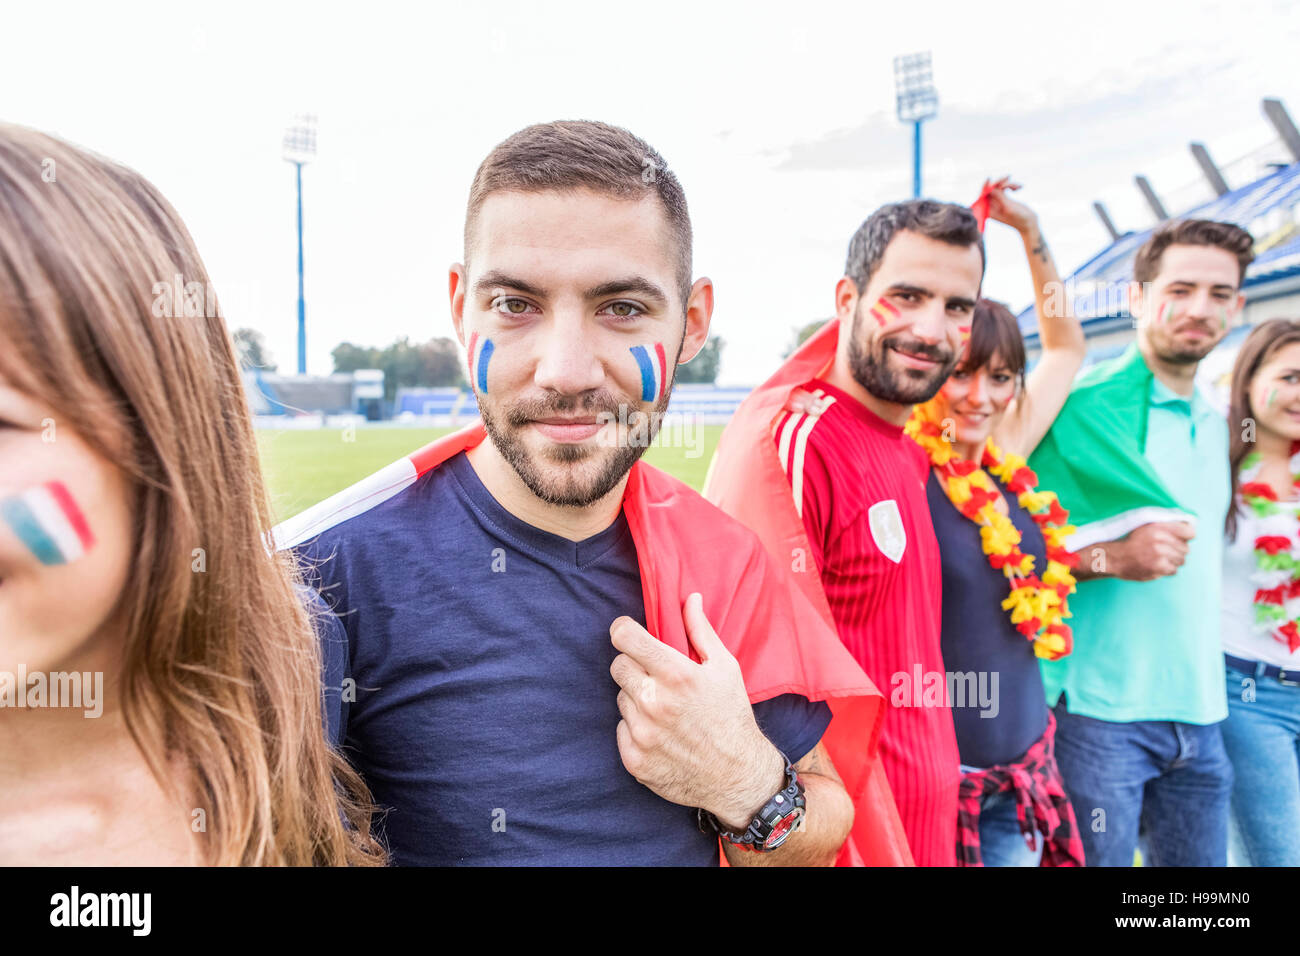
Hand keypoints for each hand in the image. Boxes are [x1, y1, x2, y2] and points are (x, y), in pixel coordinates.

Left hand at [609, 592, 783, 830]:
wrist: (737, 776)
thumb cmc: (733, 716)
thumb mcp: (725, 668)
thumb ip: (701, 631)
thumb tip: (690, 598)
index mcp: (676, 675)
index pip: (624, 638)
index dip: (623, 631)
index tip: (628, 634)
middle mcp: (654, 703)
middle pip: (617, 666)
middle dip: (633, 665)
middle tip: (656, 677)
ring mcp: (642, 733)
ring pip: (621, 698)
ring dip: (637, 699)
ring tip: (666, 709)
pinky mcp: (634, 759)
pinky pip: (621, 729)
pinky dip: (636, 729)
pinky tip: (661, 733)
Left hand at [983, 176, 1037, 234]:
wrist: (1029, 222)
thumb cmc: (1020, 218)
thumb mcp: (1009, 208)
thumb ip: (1000, 198)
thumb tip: (991, 189)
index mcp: (989, 211)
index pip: (982, 197)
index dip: (984, 187)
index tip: (989, 178)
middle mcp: (991, 206)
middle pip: (990, 189)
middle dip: (999, 182)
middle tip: (1008, 176)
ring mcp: (998, 202)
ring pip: (998, 186)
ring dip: (1008, 184)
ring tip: (1019, 187)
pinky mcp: (1005, 198)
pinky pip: (1004, 187)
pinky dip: (1012, 185)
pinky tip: (1019, 187)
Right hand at [1111, 521, 1194, 580]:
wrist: (1115, 558)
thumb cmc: (1131, 542)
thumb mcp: (1146, 526)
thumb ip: (1166, 526)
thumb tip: (1190, 529)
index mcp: (1158, 527)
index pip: (1189, 532)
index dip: (1187, 536)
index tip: (1183, 538)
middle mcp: (1161, 540)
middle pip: (1186, 548)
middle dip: (1178, 550)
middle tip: (1166, 551)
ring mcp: (1160, 555)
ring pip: (1181, 560)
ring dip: (1173, 561)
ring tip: (1161, 559)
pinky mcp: (1159, 568)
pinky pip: (1174, 570)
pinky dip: (1167, 569)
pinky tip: (1157, 566)